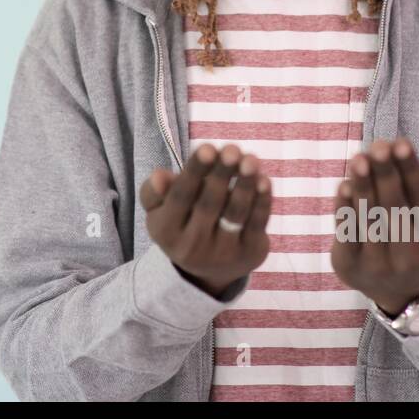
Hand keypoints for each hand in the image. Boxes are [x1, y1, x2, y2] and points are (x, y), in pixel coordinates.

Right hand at [139, 143, 272, 297]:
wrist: (208, 270)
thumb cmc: (182, 223)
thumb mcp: (160, 210)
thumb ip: (154, 191)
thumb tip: (159, 176)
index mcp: (166, 231)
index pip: (180, 196)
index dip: (195, 172)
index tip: (207, 147)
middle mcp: (192, 246)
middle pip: (209, 204)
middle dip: (222, 174)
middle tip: (232, 149)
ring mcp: (223, 253)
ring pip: (235, 213)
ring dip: (245, 184)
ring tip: (251, 160)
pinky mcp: (249, 254)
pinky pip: (257, 223)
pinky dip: (262, 201)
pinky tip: (264, 180)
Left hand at [330, 138, 418, 315]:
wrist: (400, 295)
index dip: (411, 170)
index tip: (401, 143)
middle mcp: (406, 252)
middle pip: (394, 206)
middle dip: (385, 174)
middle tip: (377, 146)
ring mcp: (376, 261)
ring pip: (369, 218)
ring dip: (362, 187)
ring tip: (358, 159)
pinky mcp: (349, 265)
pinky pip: (346, 234)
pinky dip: (343, 209)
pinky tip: (343, 186)